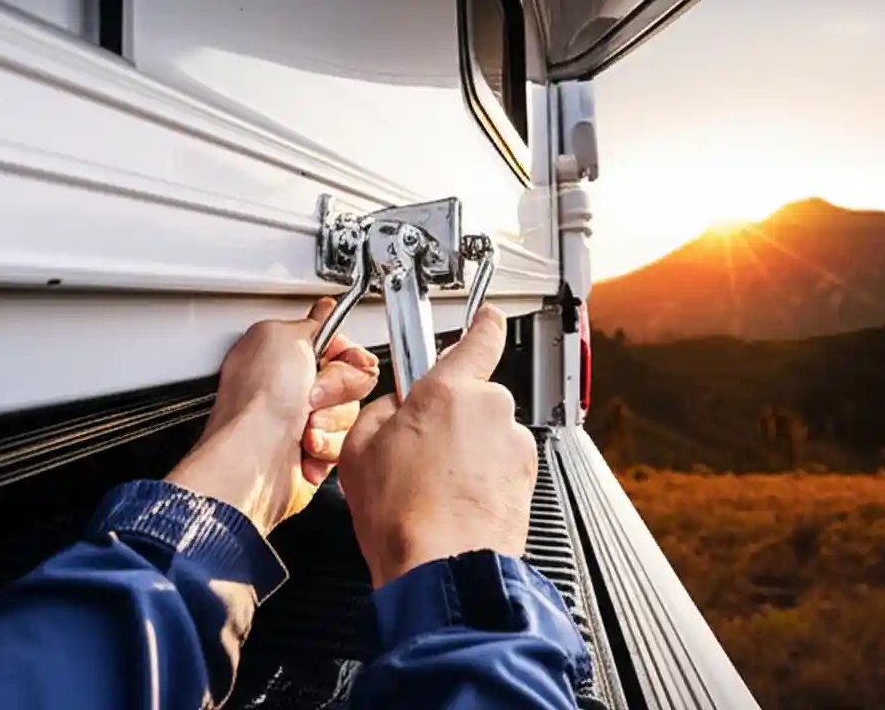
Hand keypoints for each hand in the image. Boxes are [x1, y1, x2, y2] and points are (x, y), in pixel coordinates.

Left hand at [166, 298, 379, 534]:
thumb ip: (313, 322)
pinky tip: (304, 449)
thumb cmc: (258, 403)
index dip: (348, 355)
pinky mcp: (314, 454)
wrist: (254, 460)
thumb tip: (327, 310)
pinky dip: (328, 448)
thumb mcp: (284, 334)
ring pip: (352, 415)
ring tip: (303, 428)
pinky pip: (346, 446)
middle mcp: (293, 387)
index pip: (339, 346)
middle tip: (310, 396)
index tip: (347, 360)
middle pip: (352, 381)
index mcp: (284, 355)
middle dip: (337, 389)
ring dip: (331, 421)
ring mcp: (304, 422)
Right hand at [337, 305, 537, 587]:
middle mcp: (491, 410)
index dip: (483, 323)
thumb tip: (391, 410)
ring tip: (430, 486)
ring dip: (464, 452)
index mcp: (450, 389)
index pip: (481, 336)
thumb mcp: (359, 450)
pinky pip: (498, 468)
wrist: (443, 569)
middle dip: (447, 415)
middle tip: (415, 447)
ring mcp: (513, 447)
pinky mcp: (525, 481)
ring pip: (485, 435)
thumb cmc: (404, 516)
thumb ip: (379, 412)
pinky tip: (449, 503)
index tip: (485, 315)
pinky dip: (479, 480)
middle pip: (471, 396)